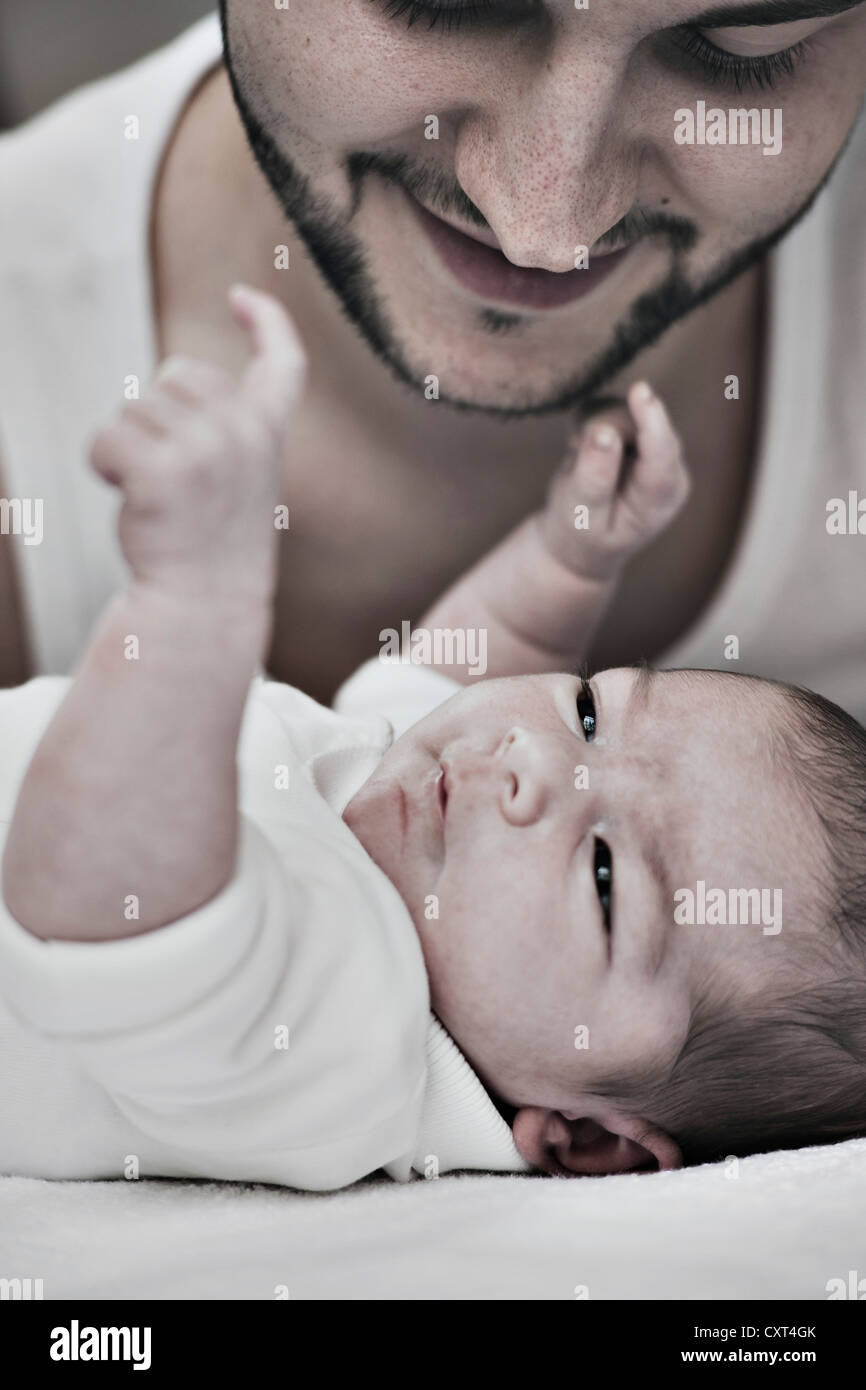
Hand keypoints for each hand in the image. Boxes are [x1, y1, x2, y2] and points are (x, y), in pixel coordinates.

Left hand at [89, 285, 305, 604]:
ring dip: (129, 445)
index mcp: (271, 431)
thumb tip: (177, 372)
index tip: (241, 297)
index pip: (283, 361)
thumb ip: (228, 422)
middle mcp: (245, 433)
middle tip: (176, 475)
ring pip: (135, 406)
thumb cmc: (215, 537)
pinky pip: (107, 437)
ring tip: (156, 495)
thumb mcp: (242, 474)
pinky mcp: (163, 474)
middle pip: (176, 374)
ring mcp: (207, 452)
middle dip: (160, 413)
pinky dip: (103, 464)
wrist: (205, 602)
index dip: (267, 321)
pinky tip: (128, 498)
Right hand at [540, 381, 689, 584]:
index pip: (662, 453)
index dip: (651, 420)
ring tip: (577, 460)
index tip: (640, 391)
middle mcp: (667, 465)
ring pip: (621, 409)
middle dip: (602, 430)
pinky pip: (607, 404)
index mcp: (664, 495)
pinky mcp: (634, 428)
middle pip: (638, 424)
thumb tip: (602, 432)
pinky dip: (585, 421)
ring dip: (590, 428)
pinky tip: (580, 450)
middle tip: (575, 454)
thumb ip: (594, 477)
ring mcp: (651, 444)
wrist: (577, 540)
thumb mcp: (583, 515)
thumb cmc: (581, 534)